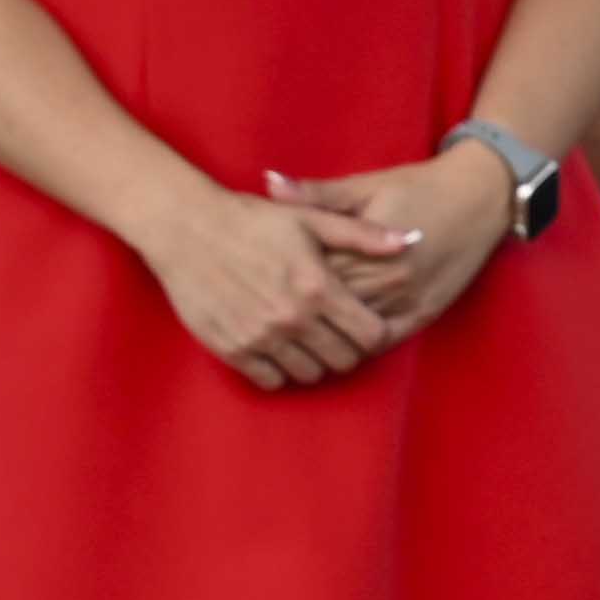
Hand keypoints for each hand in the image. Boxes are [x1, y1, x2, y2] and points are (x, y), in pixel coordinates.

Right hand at [135, 182, 390, 389]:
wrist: (188, 229)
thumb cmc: (253, 220)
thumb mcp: (312, 219)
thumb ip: (364, 235)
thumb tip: (411, 240)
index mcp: (318, 288)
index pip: (370, 336)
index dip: (373, 331)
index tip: (363, 321)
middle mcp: (293, 319)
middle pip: (343, 361)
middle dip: (346, 349)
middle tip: (336, 331)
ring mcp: (261, 338)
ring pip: (309, 375)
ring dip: (314, 361)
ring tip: (306, 338)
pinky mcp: (232, 350)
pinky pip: (271, 380)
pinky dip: (279, 369)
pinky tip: (277, 346)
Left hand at [268, 143, 525, 342]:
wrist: (481, 196)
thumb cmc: (418, 186)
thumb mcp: (366, 185)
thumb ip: (317, 193)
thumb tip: (268, 184)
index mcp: (367, 245)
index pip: (313, 274)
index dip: (283, 280)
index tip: (260, 282)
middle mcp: (388, 278)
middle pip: (330, 307)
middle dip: (299, 312)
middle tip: (268, 314)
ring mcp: (407, 300)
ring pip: (354, 330)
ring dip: (324, 335)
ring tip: (294, 335)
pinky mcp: (424, 314)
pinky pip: (384, 340)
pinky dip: (358, 345)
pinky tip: (337, 343)